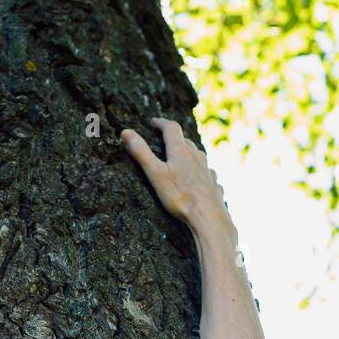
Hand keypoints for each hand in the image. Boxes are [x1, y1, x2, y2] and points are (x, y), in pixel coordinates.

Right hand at [121, 117, 235, 237]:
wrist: (208, 217)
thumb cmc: (180, 196)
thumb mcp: (155, 174)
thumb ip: (141, 152)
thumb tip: (125, 131)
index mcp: (181, 151)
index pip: (171, 128)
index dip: (160, 123)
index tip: (152, 122)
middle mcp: (196, 156)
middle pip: (185, 141)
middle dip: (174, 138)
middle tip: (164, 140)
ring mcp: (207, 170)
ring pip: (198, 156)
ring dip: (188, 153)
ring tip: (181, 157)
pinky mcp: (213, 184)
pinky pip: (207, 173)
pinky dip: (200, 171)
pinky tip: (199, 178)